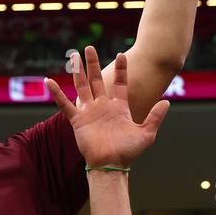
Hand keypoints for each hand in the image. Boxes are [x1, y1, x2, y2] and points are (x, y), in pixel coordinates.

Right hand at [47, 47, 169, 166]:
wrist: (111, 165)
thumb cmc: (128, 152)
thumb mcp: (146, 133)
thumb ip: (155, 116)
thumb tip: (166, 102)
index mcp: (119, 108)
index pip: (120, 83)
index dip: (121, 69)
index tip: (121, 55)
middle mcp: (103, 107)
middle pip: (97, 80)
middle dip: (93, 64)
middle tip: (90, 48)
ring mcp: (89, 112)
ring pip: (82, 87)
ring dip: (78, 72)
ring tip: (74, 56)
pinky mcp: (78, 120)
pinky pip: (65, 104)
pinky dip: (57, 93)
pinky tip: (49, 81)